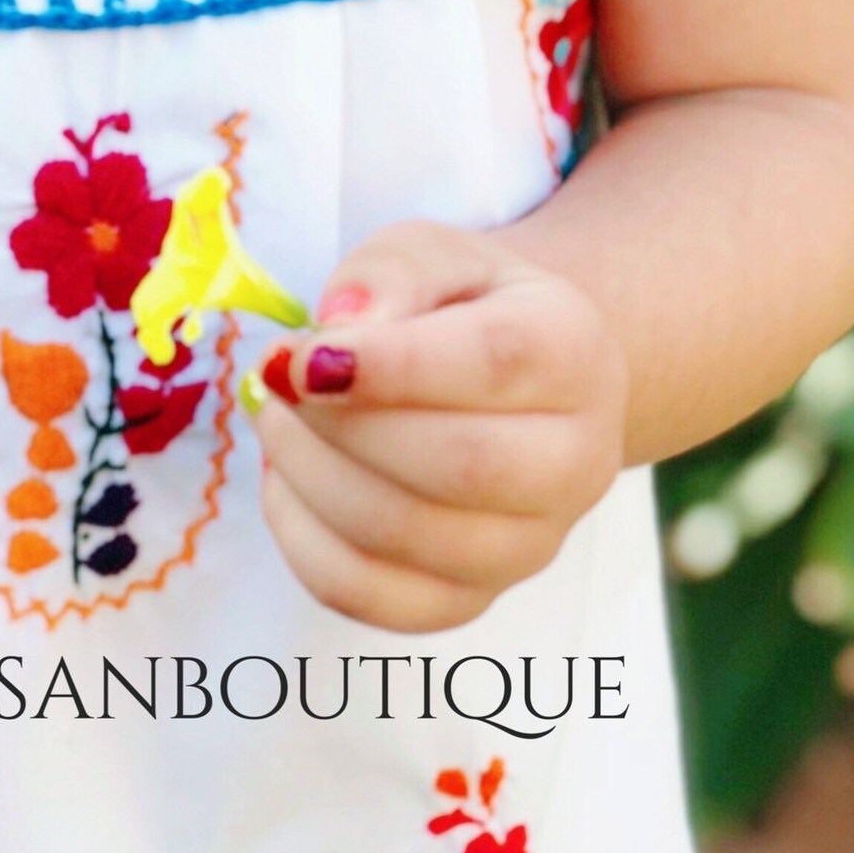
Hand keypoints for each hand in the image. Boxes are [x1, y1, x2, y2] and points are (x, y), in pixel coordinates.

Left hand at [246, 222, 627, 631]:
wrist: (510, 383)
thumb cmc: (463, 306)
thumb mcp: (433, 253)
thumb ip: (389, 273)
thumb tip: (337, 331)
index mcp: (577, 351)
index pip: (494, 363)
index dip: (389, 365)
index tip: (300, 356)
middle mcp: (578, 461)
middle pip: (459, 464)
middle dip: (341, 427)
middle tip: (275, 383)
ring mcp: (531, 546)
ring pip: (410, 537)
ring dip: (312, 479)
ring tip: (277, 422)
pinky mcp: (472, 600)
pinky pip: (376, 597)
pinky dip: (307, 542)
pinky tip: (288, 483)